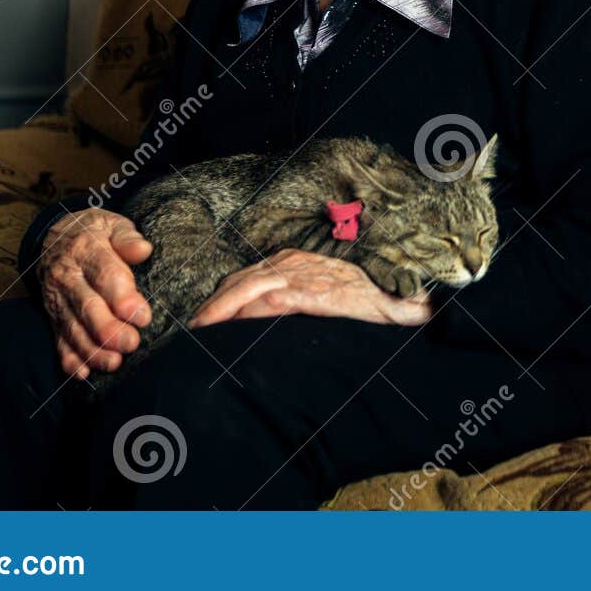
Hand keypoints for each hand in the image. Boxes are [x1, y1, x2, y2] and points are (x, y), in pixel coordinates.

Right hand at [38, 209, 152, 379]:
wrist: (55, 237)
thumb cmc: (94, 232)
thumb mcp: (113, 224)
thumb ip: (128, 238)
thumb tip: (143, 250)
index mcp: (86, 250)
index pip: (106, 276)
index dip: (123, 298)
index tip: (143, 316)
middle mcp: (68, 277)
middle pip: (87, 307)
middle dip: (109, 329)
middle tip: (132, 343)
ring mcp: (57, 299)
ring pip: (72, 328)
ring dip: (92, 350)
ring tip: (114, 363)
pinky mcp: (52, 316)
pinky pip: (58, 339)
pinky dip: (69, 358)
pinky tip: (83, 373)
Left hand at [188, 250, 431, 328]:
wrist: (397, 294)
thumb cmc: (364, 294)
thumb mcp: (322, 290)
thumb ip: (296, 296)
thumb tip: (267, 312)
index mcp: (292, 259)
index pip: (245, 276)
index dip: (221, 296)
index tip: (204, 316)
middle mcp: (290, 262)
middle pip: (237, 280)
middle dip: (211, 304)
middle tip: (192, 328)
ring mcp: (299, 275)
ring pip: (245, 289)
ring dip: (218, 311)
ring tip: (200, 331)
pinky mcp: (309, 293)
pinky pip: (267, 303)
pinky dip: (244, 315)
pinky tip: (229, 329)